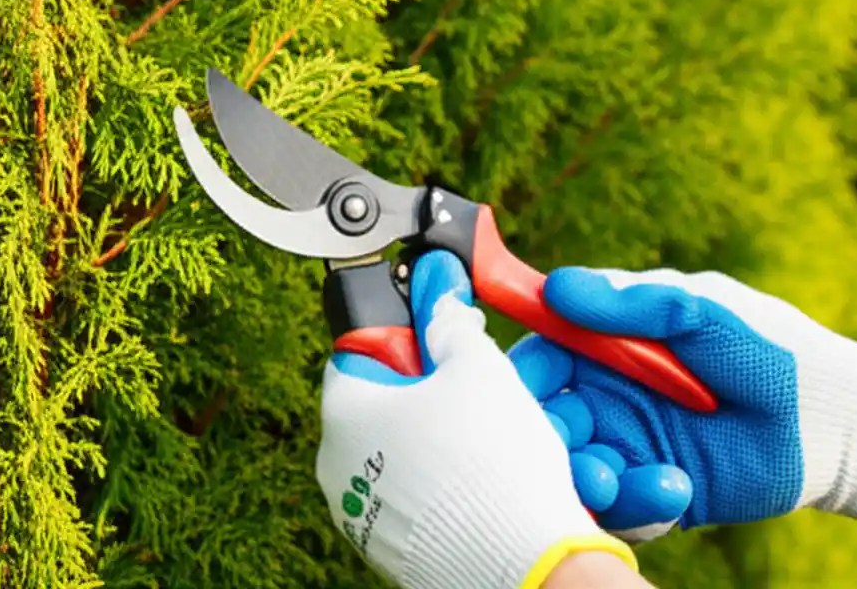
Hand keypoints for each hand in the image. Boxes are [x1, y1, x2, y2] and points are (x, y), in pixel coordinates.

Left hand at [315, 252, 639, 588]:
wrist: (520, 562)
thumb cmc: (491, 465)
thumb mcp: (478, 367)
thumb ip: (450, 323)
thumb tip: (439, 295)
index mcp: (344, 410)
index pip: (361, 349)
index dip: (408, 338)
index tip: (442, 338)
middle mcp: (336, 466)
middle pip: (383, 403)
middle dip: (430, 391)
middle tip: (477, 390)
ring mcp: (359, 514)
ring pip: (400, 453)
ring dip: (439, 438)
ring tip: (490, 440)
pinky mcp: (388, 549)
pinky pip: (414, 497)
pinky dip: (444, 484)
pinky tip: (485, 482)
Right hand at [514, 267, 856, 539]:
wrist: (837, 422)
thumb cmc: (768, 349)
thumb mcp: (701, 313)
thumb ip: (629, 303)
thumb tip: (554, 288)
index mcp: (611, 342)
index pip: (545, 354)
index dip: (527, 372)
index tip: (530, 387)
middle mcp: (611, 394)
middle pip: (547, 419)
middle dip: (548, 439)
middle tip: (571, 450)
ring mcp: (632, 444)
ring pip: (576, 469)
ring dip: (584, 479)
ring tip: (612, 481)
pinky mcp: (656, 490)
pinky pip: (621, 508)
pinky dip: (635, 504)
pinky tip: (676, 489)